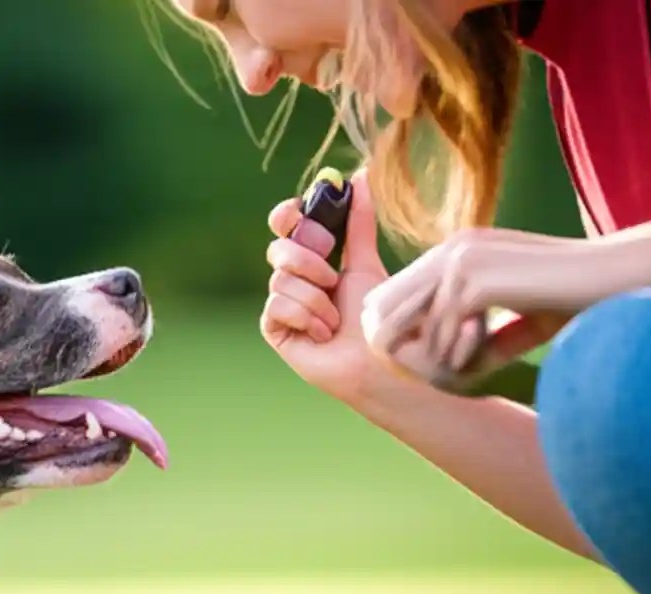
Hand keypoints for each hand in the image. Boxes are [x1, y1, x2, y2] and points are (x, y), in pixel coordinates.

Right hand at [259, 171, 486, 403]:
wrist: (376, 360)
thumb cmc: (373, 316)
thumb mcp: (365, 262)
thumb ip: (358, 222)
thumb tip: (359, 176)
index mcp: (312, 256)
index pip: (285, 224)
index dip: (286, 215)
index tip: (298, 212)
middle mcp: (292, 277)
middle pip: (279, 249)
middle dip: (308, 262)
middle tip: (332, 278)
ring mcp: (280, 302)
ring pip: (281, 281)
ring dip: (316, 300)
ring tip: (336, 320)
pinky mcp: (274, 327)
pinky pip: (276, 306)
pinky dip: (306, 318)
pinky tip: (322, 334)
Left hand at [360, 227, 597, 379]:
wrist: (617, 277)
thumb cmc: (577, 296)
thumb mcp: (520, 315)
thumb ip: (486, 332)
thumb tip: (454, 364)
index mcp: (461, 247)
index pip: (404, 290)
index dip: (408, 329)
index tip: (427, 360)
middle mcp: (455, 247)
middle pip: (396, 305)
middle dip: (410, 344)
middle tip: (431, 373)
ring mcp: (463, 260)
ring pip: (421, 323)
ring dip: (438, 355)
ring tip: (459, 373)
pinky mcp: (477, 281)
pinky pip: (446, 330)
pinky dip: (458, 355)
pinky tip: (474, 368)